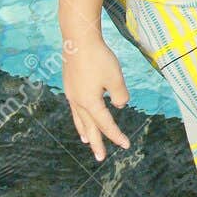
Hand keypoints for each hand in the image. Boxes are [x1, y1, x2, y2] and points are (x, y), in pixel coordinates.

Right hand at [62, 35, 130, 160]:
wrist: (78, 39)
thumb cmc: (98, 58)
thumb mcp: (116, 78)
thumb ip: (120, 95)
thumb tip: (119, 104)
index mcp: (90, 103)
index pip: (106, 124)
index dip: (117, 135)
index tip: (126, 145)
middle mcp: (78, 102)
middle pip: (89, 127)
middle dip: (96, 143)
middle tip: (100, 157)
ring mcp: (71, 94)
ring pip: (79, 118)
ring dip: (85, 130)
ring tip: (86, 140)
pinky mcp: (70, 85)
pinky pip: (75, 107)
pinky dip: (79, 116)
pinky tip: (81, 114)